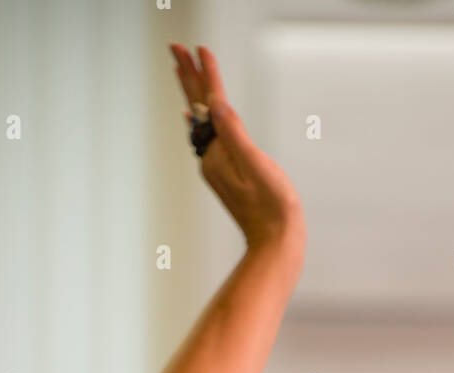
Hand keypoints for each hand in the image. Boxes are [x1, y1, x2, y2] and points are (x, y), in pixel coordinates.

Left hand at [170, 44, 305, 259]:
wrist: (276, 243)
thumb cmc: (273, 208)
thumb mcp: (256, 165)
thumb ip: (233, 132)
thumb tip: (213, 104)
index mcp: (219, 153)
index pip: (210, 104)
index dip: (206, 74)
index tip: (198, 48)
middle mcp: (213, 158)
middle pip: (199, 109)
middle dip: (189, 77)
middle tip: (176, 48)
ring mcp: (219, 167)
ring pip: (203, 120)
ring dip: (194, 93)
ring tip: (184, 70)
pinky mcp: (227, 174)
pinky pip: (211, 136)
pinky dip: (203, 118)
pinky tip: (196, 116)